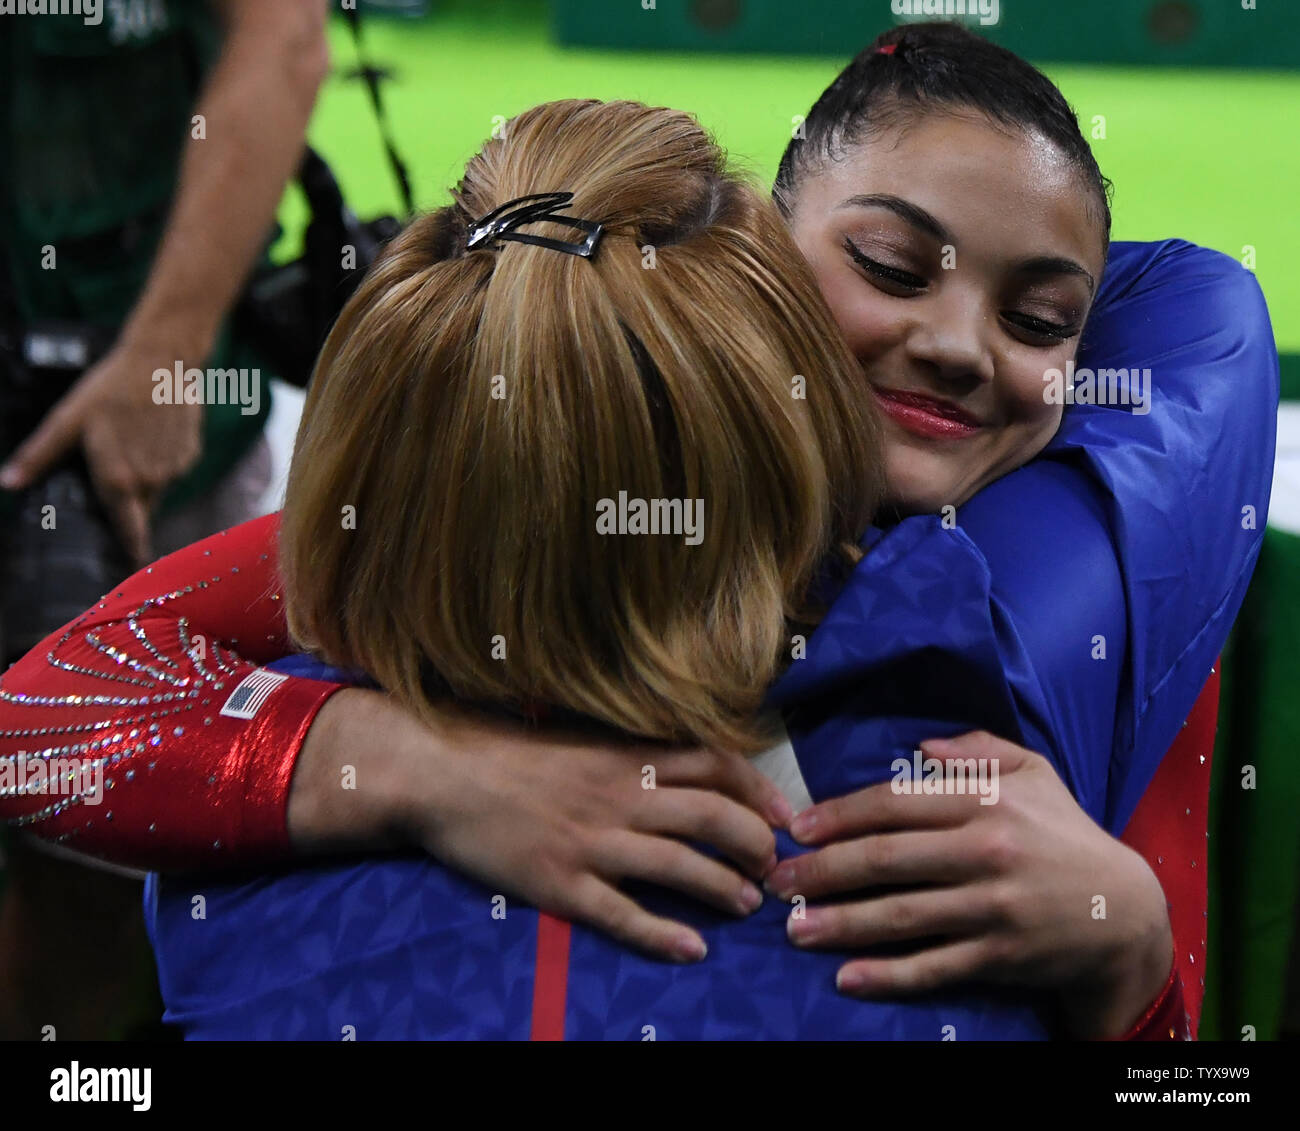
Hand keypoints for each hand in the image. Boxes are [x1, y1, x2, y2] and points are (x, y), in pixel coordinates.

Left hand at [0, 340, 202, 566]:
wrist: (163, 361)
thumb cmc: (110, 387)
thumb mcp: (67, 419)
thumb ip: (39, 455)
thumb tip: (8, 483)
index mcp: (119, 479)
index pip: (128, 530)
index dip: (129, 551)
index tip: (131, 566)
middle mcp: (151, 481)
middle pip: (140, 509)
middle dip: (128, 506)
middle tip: (114, 481)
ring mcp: (174, 470)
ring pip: (156, 489)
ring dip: (143, 480)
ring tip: (131, 445)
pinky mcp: (190, 455)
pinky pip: (172, 471)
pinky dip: (160, 462)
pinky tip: (151, 434)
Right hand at [289, 689, 789, 962]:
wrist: (441, 773)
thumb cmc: (511, 752)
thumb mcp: (582, 739)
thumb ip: (633, 753)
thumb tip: (687, 766)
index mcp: (626, 755)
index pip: (714, 765)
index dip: (759, 791)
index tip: (787, 816)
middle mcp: (618, 795)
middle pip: (711, 817)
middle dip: (755, 844)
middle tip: (776, 868)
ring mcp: (590, 842)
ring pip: (677, 866)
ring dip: (723, 887)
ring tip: (749, 904)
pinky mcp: (559, 884)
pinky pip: (621, 914)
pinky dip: (662, 934)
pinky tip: (692, 948)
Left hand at [764, 731, 1172, 1037]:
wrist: (1123, 912)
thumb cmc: (1066, 834)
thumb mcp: (1034, 773)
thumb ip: (978, 749)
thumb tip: (919, 747)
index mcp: (985, 802)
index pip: (894, 802)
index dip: (838, 815)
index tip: (795, 828)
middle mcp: (984, 851)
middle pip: (885, 859)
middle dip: (821, 870)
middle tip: (774, 880)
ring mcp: (991, 907)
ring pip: (901, 915)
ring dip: (840, 923)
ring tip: (793, 927)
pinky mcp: (1000, 955)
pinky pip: (934, 966)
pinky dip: (889, 976)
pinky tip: (847, 978)